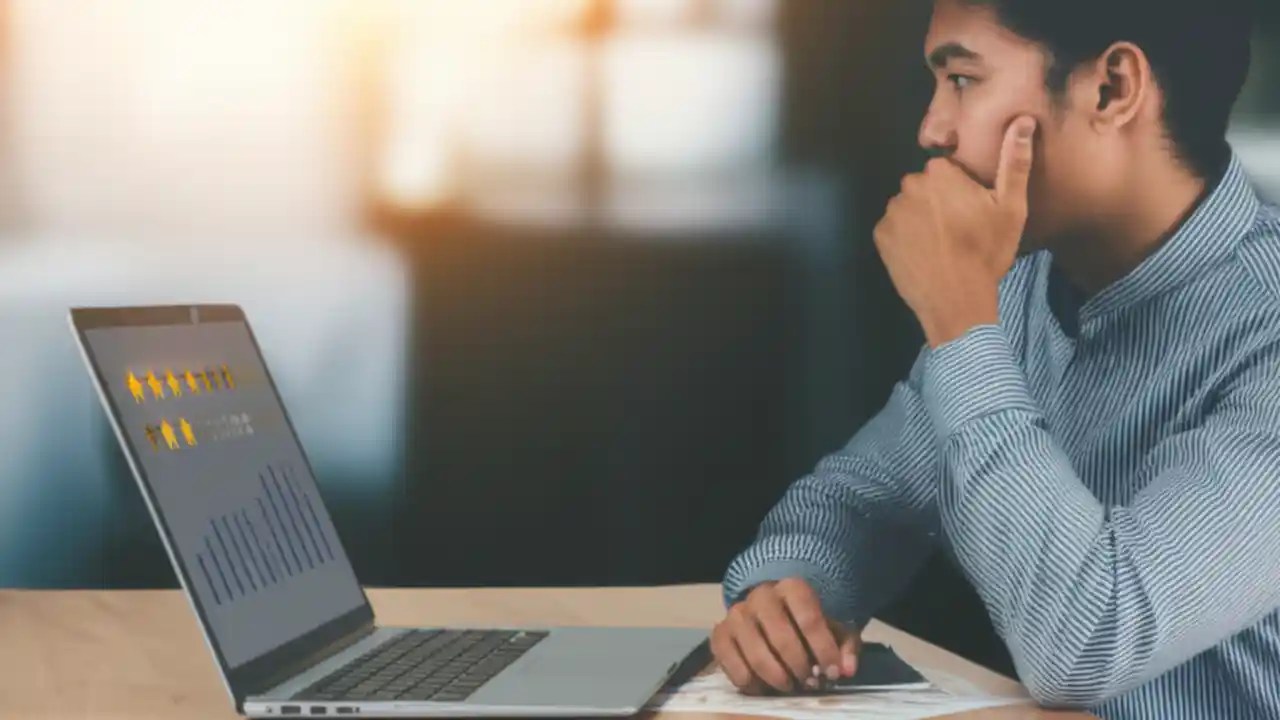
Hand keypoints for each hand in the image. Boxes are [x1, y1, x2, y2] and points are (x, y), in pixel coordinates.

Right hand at [711, 578, 860, 694]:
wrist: (770, 613)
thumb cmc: (806, 623)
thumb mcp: (834, 629)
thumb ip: (845, 647)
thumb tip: (846, 669)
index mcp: (792, 588)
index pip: (808, 617)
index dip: (823, 649)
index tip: (833, 673)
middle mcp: (761, 596)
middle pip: (781, 637)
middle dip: (800, 666)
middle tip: (810, 683)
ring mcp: (736, 613)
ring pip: (756, 653)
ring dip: (777, 677)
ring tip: (790, 686)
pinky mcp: (719, 634)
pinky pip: (731, 665)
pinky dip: (750, 682)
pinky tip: (764, 687)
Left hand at [873, 116, 1036, 347]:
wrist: (956, 300)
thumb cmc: (986, 252)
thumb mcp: (1011, 208)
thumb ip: (1015, 161)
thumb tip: (1023, 121)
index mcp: (938, 173)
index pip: (946, 171)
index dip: (960, 190)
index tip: (971, 211)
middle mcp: (908, 186)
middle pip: (924, 187)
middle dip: (937, 202)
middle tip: (958, 230)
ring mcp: (891, 212)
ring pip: (908, 207)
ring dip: (920, 219)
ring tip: (941, 245)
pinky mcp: (880, 236)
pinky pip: (893, 229)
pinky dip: (905, 238)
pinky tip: (923, 254)